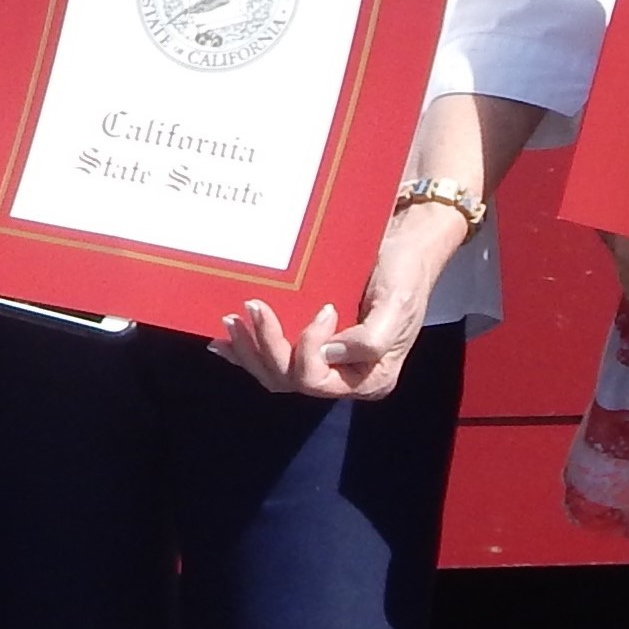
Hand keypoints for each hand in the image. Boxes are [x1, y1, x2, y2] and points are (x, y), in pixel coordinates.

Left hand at [212, 204, 454, 399]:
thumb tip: (330, 350)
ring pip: (274, 374)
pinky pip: (272, 360)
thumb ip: (370, 338)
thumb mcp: (398, 306)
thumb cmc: (406, 275)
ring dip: (249, 350)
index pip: (317, 380)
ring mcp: (325, 364)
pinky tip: (223, 343)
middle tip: (253, 307)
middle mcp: (343, 378)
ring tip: (231, 320)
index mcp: (369, 378)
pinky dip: (246, 352)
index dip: (307, 349)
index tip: (323, 308)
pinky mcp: (310, 347)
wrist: (405, 248)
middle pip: (289, 379)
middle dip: (266, 346)